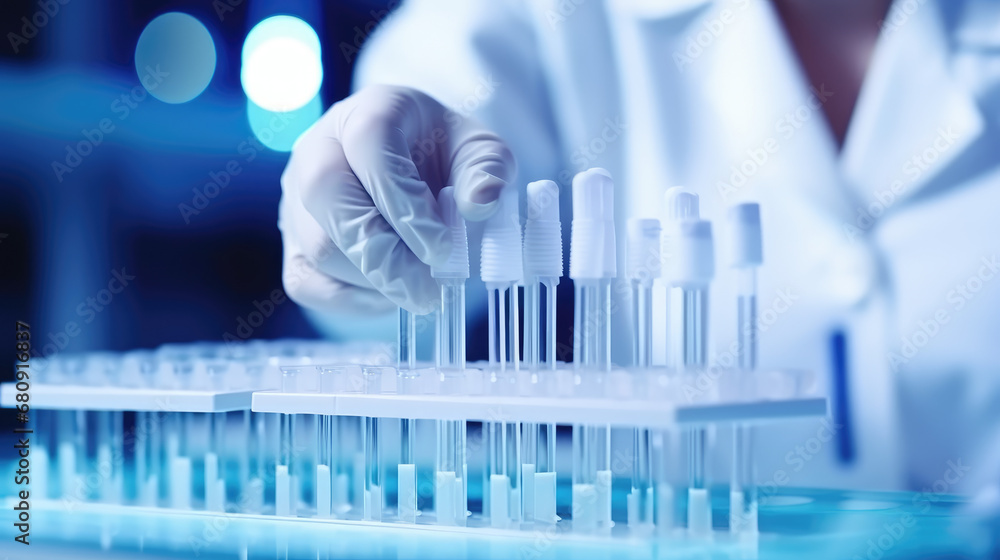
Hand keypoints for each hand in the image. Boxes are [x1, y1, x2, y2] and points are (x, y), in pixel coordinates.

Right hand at [279, 85, 514, 314]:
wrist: (416, 172)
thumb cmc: (445, 158)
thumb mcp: (478, 151)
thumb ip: (487, 170)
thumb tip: (482, 201)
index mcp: (368, 111)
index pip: (370, 144)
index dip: (403, 200)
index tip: (441, 249)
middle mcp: (318, 147)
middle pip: (327, 194)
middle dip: (382, 253)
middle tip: (427, 292)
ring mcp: (296, 196)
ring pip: (319, 245)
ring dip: (375, 279)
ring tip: (422, 288)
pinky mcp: (292, 242)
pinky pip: (307, 282)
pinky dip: (353, 300)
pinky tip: (392, 295)